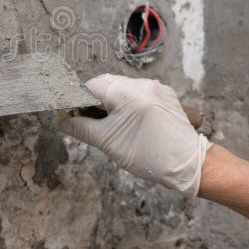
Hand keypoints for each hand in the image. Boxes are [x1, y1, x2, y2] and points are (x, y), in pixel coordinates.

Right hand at [54, 74, 210, 197]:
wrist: (188, 164)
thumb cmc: (147, 154)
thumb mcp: (107, 142)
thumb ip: (80, 128)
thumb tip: (60, 121)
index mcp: (126, 91)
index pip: (91, 85)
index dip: (79, 100)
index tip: (75, 116)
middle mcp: (142, 84)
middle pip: (108, 86)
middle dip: (97, 104)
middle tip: (95, 125)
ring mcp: (156, 88)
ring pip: (124, 91)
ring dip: (114, 105)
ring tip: (116, 128)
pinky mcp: (166, 96)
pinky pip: (140, 95)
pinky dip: (131, 106)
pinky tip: (133, 125)